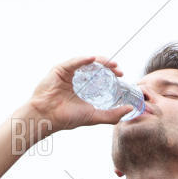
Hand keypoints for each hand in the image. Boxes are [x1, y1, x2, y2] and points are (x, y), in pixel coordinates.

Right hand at [20, 55, 136, 135]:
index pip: (100, 76)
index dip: (111, 74)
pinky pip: (74, 62)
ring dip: (100, 61)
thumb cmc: (67, 118)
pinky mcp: (60, 69)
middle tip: (118, 69)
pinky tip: (93, 59)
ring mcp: (68, 73)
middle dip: (108, 66)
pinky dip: (83, 60)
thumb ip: (112, 115)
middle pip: (95, 67)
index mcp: (84, 88)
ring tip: (110, 64)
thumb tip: (130, 109)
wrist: (47, 117)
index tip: (121, 75)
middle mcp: (77, 78)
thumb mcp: (94, 116)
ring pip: (86, 62)